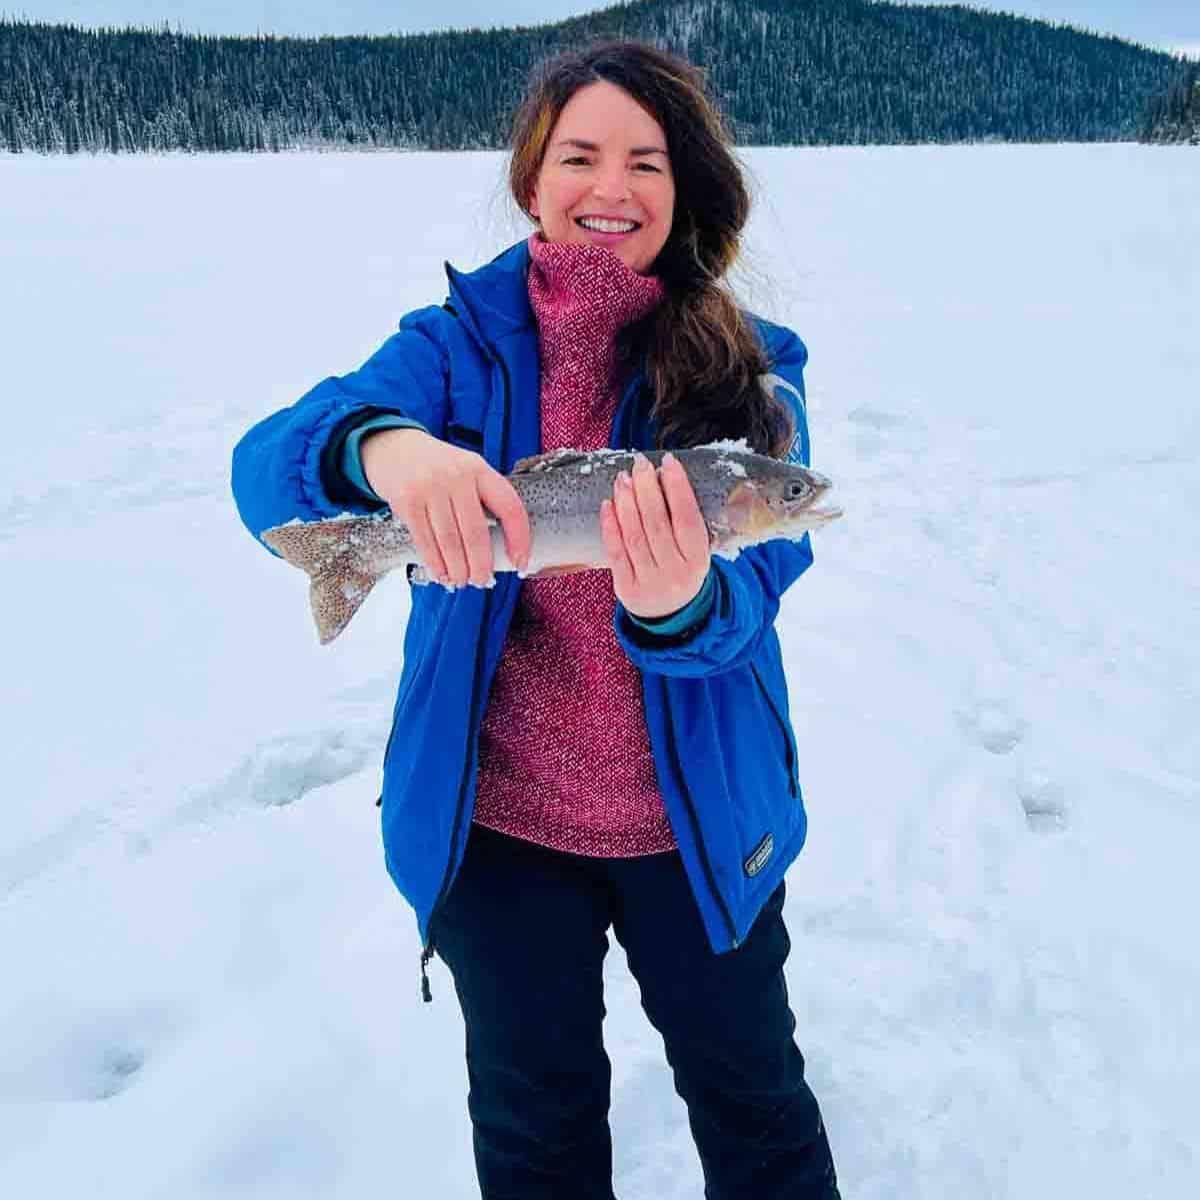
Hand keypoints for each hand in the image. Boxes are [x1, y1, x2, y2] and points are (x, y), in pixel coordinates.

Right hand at [361, 428, 530, 585]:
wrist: (393, 448)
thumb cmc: (435, 466)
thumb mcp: (465, 470)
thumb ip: (482, 498)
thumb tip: (500, 545)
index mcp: (479, 469)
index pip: (510, 508)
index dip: (519, 539)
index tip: (520, 562)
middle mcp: (456, 476)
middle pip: (476, 532)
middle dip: (481, 565)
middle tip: (482, 580)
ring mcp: (430, 488)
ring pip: (450, 541)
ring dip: (458, 569)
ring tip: (462, 580)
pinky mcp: (407, 501)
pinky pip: (425, 540)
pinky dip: (435, 563)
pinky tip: (441, 573)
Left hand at [600, 451, 710, 619]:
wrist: (672, 615)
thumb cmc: (682, 570)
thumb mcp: (695, 551)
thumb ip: (685, 522)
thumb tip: (664, 476)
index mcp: (698, 560)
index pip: (688, 518)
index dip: (678, 488)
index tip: (668, 462)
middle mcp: (675, 572)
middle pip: (657, 523)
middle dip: (647, 489)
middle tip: (639, 464)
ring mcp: (650, 582)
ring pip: (635, 536)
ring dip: (626, 503)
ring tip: (622, 479)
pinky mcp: (627, 588)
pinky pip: (616, 552)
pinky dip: (610, 526)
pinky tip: (608, 504)